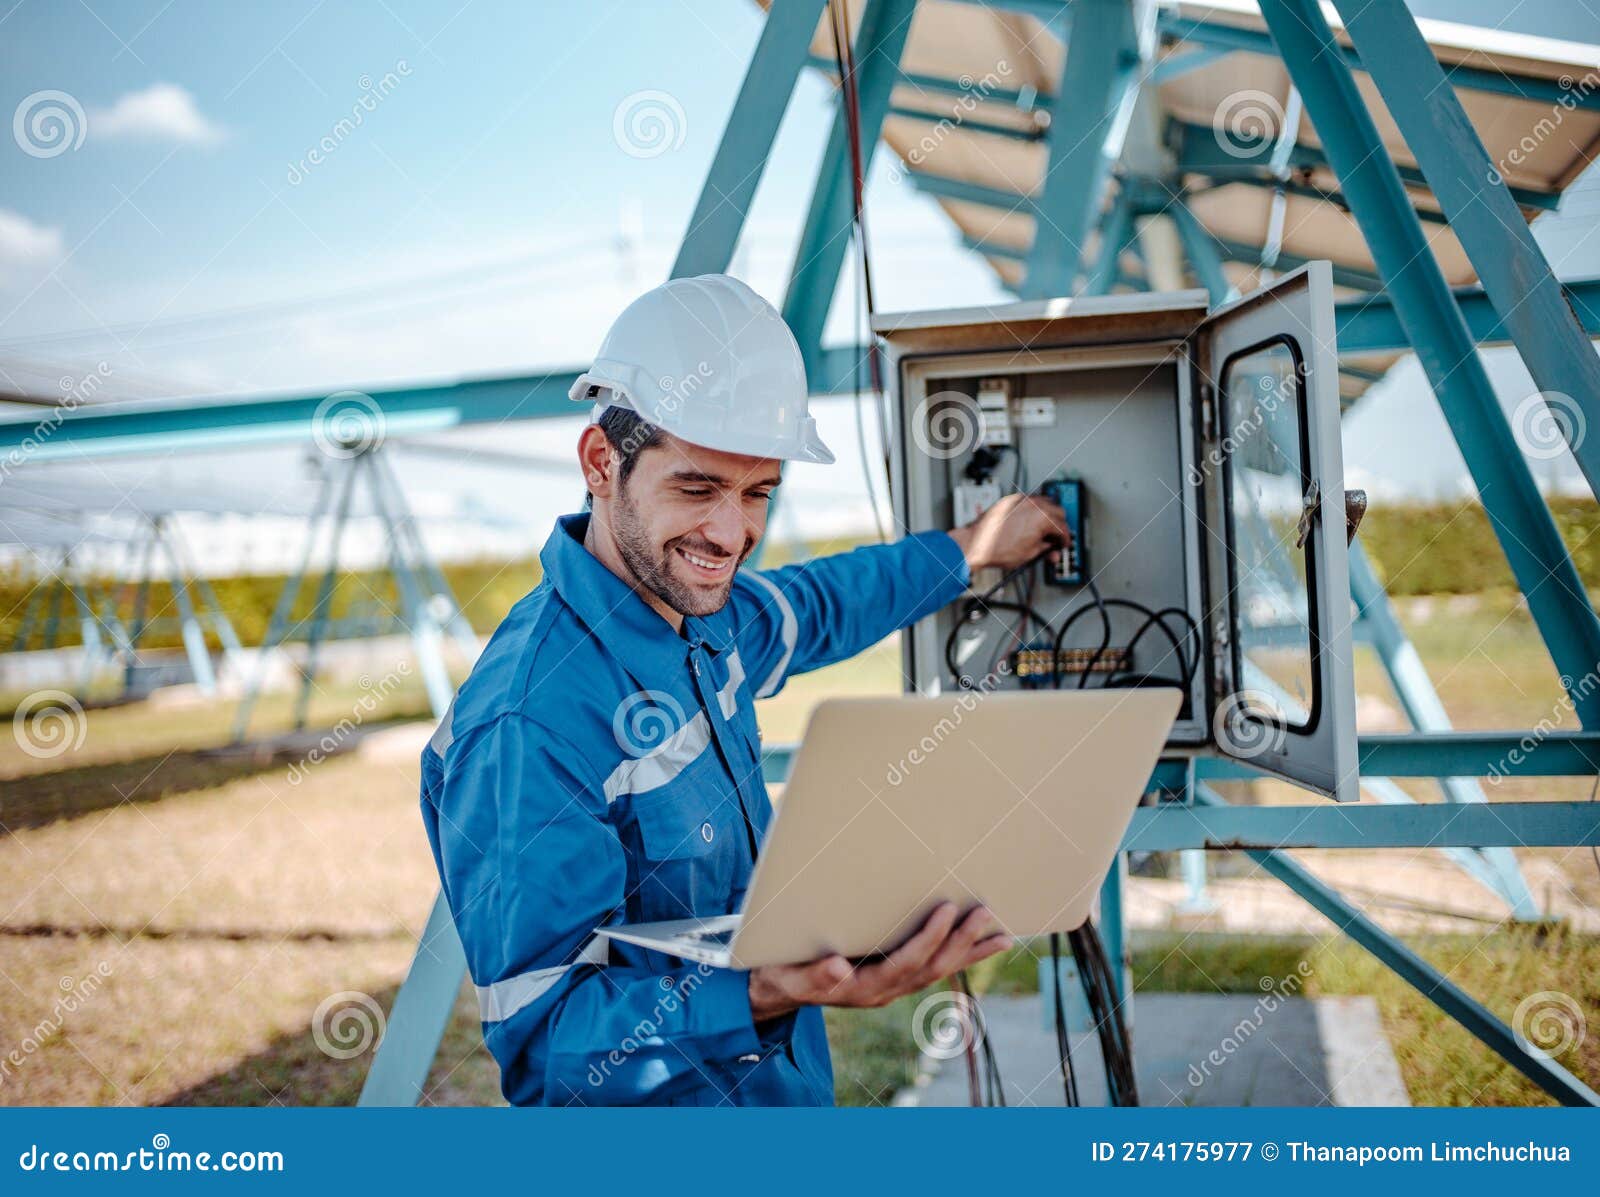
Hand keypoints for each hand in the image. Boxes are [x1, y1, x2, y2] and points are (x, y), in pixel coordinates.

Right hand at [747, 903, 1011, 1021]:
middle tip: (986, 913)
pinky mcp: (895, 978)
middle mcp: (884, 991)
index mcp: (863, 989)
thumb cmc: (784, 973)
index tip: (947, 911)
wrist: (780, 988)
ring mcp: (892, 987)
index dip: (928, 939)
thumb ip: (815, 974)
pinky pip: (933, 968)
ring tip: (1001, 934)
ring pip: (939, 971)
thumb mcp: (791, 974)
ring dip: (970, 952)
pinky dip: (958, 955)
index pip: (904, 964)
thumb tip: (839, 967)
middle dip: (961, 942)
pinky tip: (978, 942)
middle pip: (932, 969)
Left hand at [946, 492, 1070, 574]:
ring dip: (1048, 514)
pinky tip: (1030, 521)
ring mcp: (1022, 500)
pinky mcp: (1011, 500)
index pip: (1063, 527)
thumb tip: (1051, 551)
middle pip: (1058, 511)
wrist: (976, 543)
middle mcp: (1034, 504)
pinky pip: (1029, 501)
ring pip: (1045, 502)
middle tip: (1055, 538)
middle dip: (1059, 525)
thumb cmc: (997, 549)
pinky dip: (1034, 510)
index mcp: (1043, 517)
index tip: (1062, 544)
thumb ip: (1046, 550)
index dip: (1065, 539)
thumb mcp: (1030, 554)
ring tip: (1044, 529)